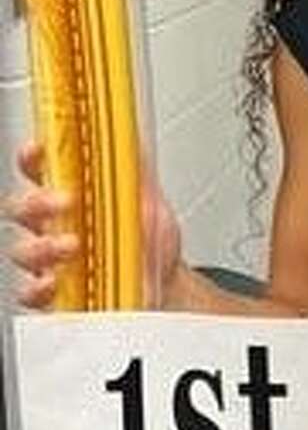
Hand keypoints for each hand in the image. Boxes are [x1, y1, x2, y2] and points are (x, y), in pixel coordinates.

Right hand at [4, 140, 183, 307]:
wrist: (164, 280)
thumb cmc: (146, 237)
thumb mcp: (147, 195)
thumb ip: (134, 167)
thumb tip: (130, 134)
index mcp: (69, 195)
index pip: (37, 170)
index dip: (31, 158)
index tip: (39, 150)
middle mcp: (53, 226)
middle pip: (21, 208)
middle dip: (35, 202)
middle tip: (66, 202)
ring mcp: (52, 260)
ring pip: (22, 251)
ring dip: (42, 247)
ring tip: (73, 246)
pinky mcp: (57, 293)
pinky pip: (31, 294)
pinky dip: (39, 289)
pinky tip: (55, 282)